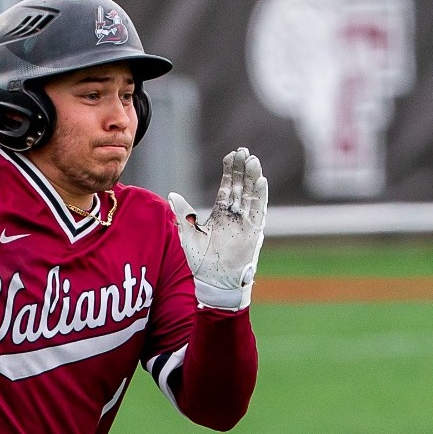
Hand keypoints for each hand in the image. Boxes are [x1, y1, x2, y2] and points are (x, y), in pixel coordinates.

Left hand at [168, 148, 267, 310]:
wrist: (214, 282)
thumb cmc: (200, 262)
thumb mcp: (188, 235)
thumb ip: (183, 214)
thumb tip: (172, 195)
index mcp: (220, 214)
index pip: (228, 187)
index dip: (230, 171)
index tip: (231, 155)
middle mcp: (235, 216)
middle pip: (241, 187)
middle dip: (242, 169)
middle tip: (244, 151)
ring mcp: (245, 223)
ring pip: (251, 195)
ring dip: (252, 178)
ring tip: (253, 160)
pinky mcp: (253, 232)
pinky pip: (258, 211)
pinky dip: (260, 196)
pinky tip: (261, 181)